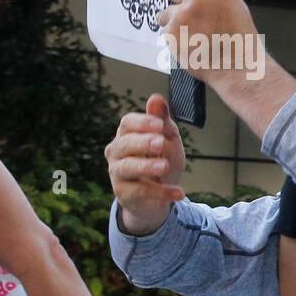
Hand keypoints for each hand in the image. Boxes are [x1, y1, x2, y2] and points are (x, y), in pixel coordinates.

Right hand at [105, 94, 186, 235]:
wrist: (156, 197)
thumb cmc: (160, 160)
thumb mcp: (168, 140)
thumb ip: (162, 121)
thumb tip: (156, 98)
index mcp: (127, 134)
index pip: (128, 123)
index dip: (143, 123)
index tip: (160, 124)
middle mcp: (116, 152)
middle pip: (125, 144)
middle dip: (143, 142)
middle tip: (160, 143)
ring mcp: (117, 173)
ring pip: (128, 167)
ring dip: (147, 166)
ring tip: (164, 166)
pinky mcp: (123, 194)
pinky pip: (141, 191)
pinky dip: (162, 192)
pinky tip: (179, 192)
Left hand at [154, 0, 258, 86]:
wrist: (236, 66)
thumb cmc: (239, 38)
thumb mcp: (233, 4)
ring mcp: (181, 16)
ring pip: (165, 12)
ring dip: (170, 18)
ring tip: (188, 32)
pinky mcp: (171, 34)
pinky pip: (165, 31)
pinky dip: (173, 37)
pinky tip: (188, 43)